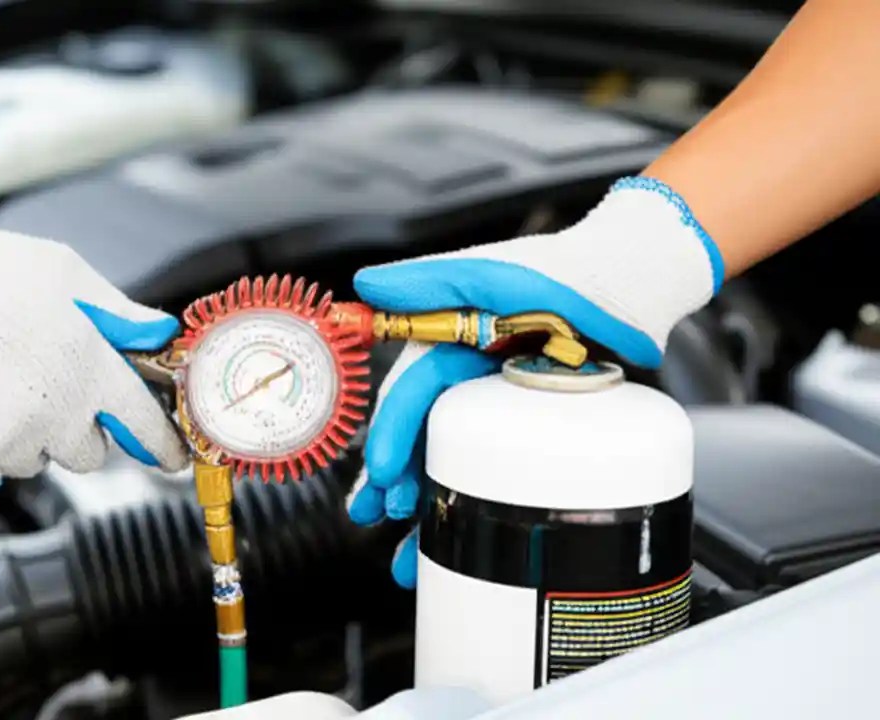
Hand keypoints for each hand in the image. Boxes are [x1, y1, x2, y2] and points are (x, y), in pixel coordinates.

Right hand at [0, 172, 188, 496]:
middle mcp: (58, 416)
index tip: (169, 457)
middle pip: (88, 454)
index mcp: (92, 372)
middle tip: (44, 390)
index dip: (161, 445)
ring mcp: (9, 442)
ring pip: (34, 462)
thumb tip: (159, 331)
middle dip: (75, 429)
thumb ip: (118, 314)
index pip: (144, 425)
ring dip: (24, 438)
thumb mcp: (66, 274)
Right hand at [346, 177, 724, 587]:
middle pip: (419, 441)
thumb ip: (428, 282)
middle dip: (392, 485)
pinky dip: (475, 516)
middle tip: (375, 515)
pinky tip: (459, 551)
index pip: (410, 398)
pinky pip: (496, 479)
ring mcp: (496, 412)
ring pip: (451, 469)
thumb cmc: (561, 273)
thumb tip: (366, 287)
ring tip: (407, 560)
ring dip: (425, 517)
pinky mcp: (530, 434)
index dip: (392, 434)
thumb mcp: (492, 274)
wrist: (630, 286)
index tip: (382, 472)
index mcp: (446, 348)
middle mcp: (465, 385)